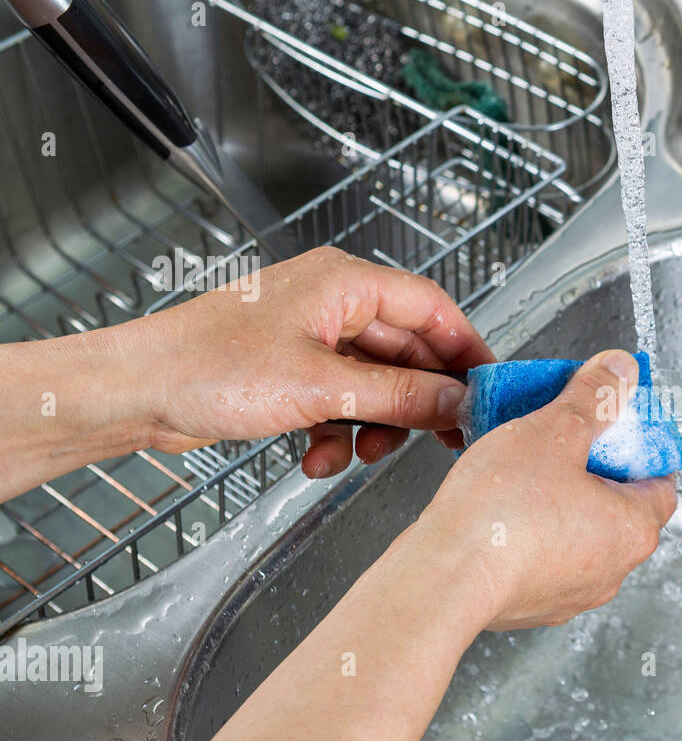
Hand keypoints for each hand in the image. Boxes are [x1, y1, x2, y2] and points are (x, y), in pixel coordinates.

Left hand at [119, 246, 493, 477]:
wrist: (134, 392)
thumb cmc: (206, 367)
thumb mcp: (322, 387)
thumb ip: (399, 395)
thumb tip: (457, 401)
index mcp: (344, 284)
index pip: (432, 308)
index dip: (466, 349)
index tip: (488, 390)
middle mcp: (332, 305)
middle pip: (407, 352)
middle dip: (419, 401)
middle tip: (443, 440)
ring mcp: (311, 340)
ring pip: (375, 384)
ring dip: (376, 425)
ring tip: (361, 454)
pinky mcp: (291, 373)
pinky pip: (341, 402)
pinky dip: (339, 432)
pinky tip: (319, 457)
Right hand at [408, 350, 677, 631]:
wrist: (445, 576)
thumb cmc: (502, 513)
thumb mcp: (556, 430)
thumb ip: (594, 396)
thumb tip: (621, 371)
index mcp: (633, 529)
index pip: (661, 478)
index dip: (639, 443)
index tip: (615, 422)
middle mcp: (612, 569)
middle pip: (620, 504)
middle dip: (595, 467)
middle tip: (567, 437)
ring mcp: (571, 592)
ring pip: (579, 532)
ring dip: (561, 500)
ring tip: (528, 467)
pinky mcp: (531, 604)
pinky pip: (543, 556)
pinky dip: (532, 531)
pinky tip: (503, 505)